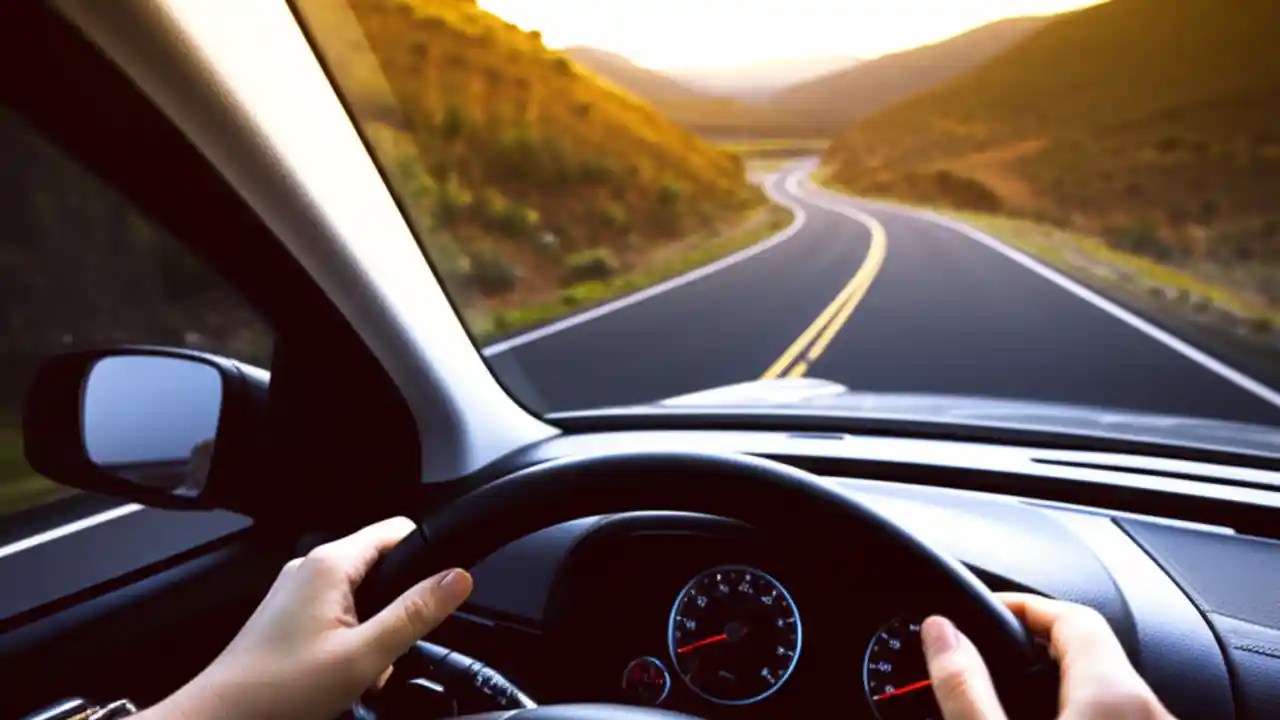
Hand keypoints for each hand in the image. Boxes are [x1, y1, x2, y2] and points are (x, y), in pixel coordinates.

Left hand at [139, 517, 472, 719]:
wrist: (220, 719)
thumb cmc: (278, 690)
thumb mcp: (364, 655)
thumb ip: (415, 614)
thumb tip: (457, 579)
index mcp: (330, 565)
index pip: (398, 531)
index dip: (426, 558)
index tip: (437, 593)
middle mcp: (311, 569)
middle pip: (382, 569)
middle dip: (396, 611)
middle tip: (385, 652)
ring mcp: (296, 593)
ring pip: (362, 599)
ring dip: (372, 635)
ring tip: (357, 672)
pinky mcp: (288, 617)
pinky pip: (338, 617)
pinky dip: (349, 644)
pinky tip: (338, 677)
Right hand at [921, 592, 1174, 719]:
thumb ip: (966, 688)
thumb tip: (940, 633)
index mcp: (1116, 697)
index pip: (1073, 616)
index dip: (1022, 605)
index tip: (985, 612)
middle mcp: (1153, 715)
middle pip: (1093, 653)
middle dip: (1037, 649)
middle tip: (989, 658)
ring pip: (1108, 692)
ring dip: (1060, 687)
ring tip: (1010, 700)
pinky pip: (1118, 718)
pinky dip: (1084, 711)